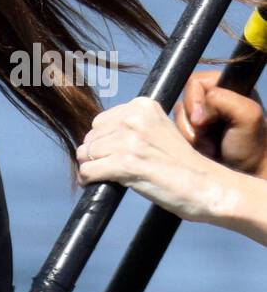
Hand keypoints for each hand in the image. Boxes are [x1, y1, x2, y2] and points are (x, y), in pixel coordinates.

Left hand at [76, 97, 243, 223]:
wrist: (205, 186)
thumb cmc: (180, 164)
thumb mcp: (156, 132)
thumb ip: (129, 128)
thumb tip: (91, 139)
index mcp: (142, 106)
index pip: (99, 122)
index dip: (103, 141)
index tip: (115, 153)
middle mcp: (135, 118)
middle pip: (90, 138)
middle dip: (95, 155)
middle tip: (112, 168)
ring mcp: (130, 140)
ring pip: (86, 155)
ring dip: (92, 168)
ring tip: (111, 176)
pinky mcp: (126, 163)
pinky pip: (88, 171)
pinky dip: (89, 180)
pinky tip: (103, 183)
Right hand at [175, 69, 266, 179]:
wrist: (245, 174)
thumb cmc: (251, 146)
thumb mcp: (248, 115)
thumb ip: (225, 100)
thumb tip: (197, 112)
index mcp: (227, 87)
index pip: (195, 81)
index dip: (195, 100)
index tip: (205, 121)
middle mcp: (212, 99)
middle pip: (183, 100)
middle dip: (192, 122)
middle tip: (209, 136)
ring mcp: (201, 117)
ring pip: (177, 118)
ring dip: (190, 136)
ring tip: (209, 147)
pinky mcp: (191, 133)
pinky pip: (173, 132)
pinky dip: (185, 143)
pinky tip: (202, 150)